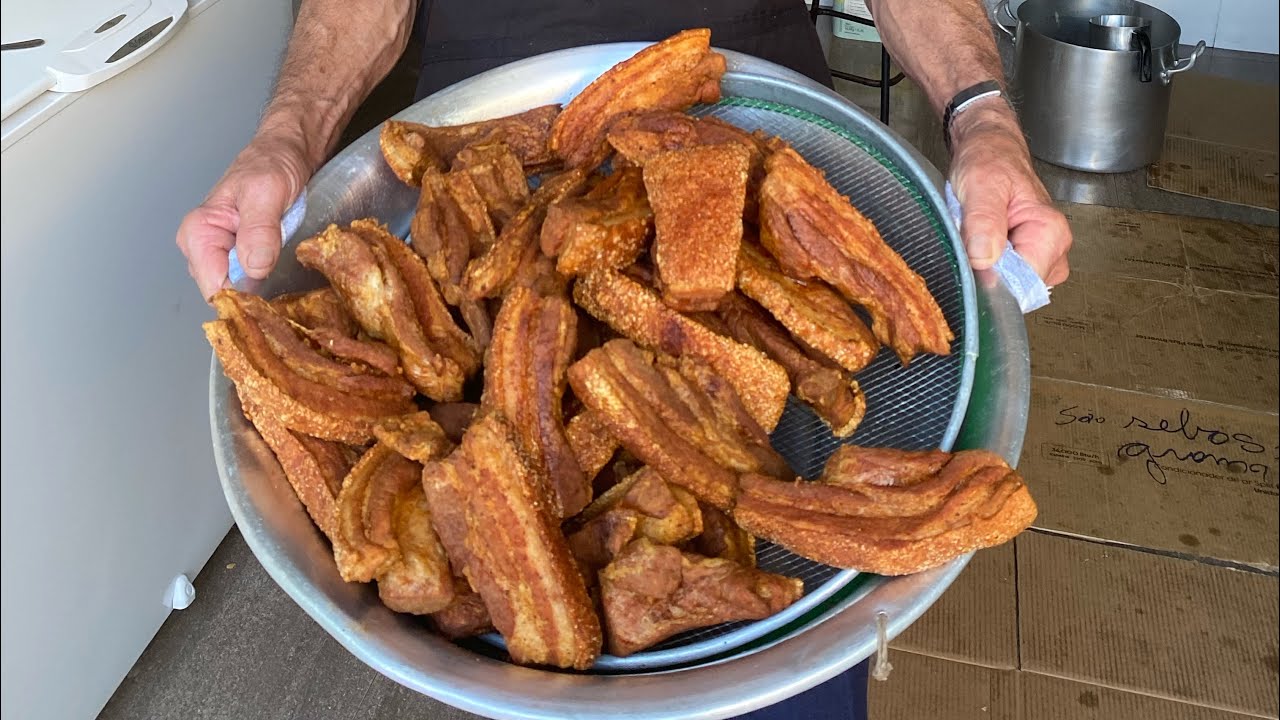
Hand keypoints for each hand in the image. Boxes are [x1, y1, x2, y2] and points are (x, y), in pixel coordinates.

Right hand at [176, 131, 312, 299]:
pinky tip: (287, 272)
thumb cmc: (272, 164)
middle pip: (226, 293)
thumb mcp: (267, 193)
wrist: (288, 152)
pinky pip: (253, 282)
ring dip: (266, 288)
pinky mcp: (242, 258)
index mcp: (199, 233)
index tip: (273, 295)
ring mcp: (223, 255)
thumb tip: (253, 269)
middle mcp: (204, 248)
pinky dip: (270, 281)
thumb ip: (258, 230)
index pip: (213, 287)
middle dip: (256, 295)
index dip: (243, 297)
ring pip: (241, 291)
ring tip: (290, 272)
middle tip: (288, 284)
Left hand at [948, 101, 1071, 285]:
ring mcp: (1040, 256)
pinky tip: (977, 243)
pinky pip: (1002, 278)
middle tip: (970, 239)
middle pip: (1016, 289)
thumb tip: (984, 261)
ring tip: (974, 235)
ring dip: (984, 268)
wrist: (988, 147)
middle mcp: (1053, 248)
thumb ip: (984, 222)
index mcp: (1050, 232)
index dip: (992, 279)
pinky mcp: (1024, 259)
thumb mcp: (981, 185)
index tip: (971, 260)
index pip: (1024, 284)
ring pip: (1007, 286)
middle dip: (987, 273)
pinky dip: (984, 265)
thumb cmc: (989, 159)